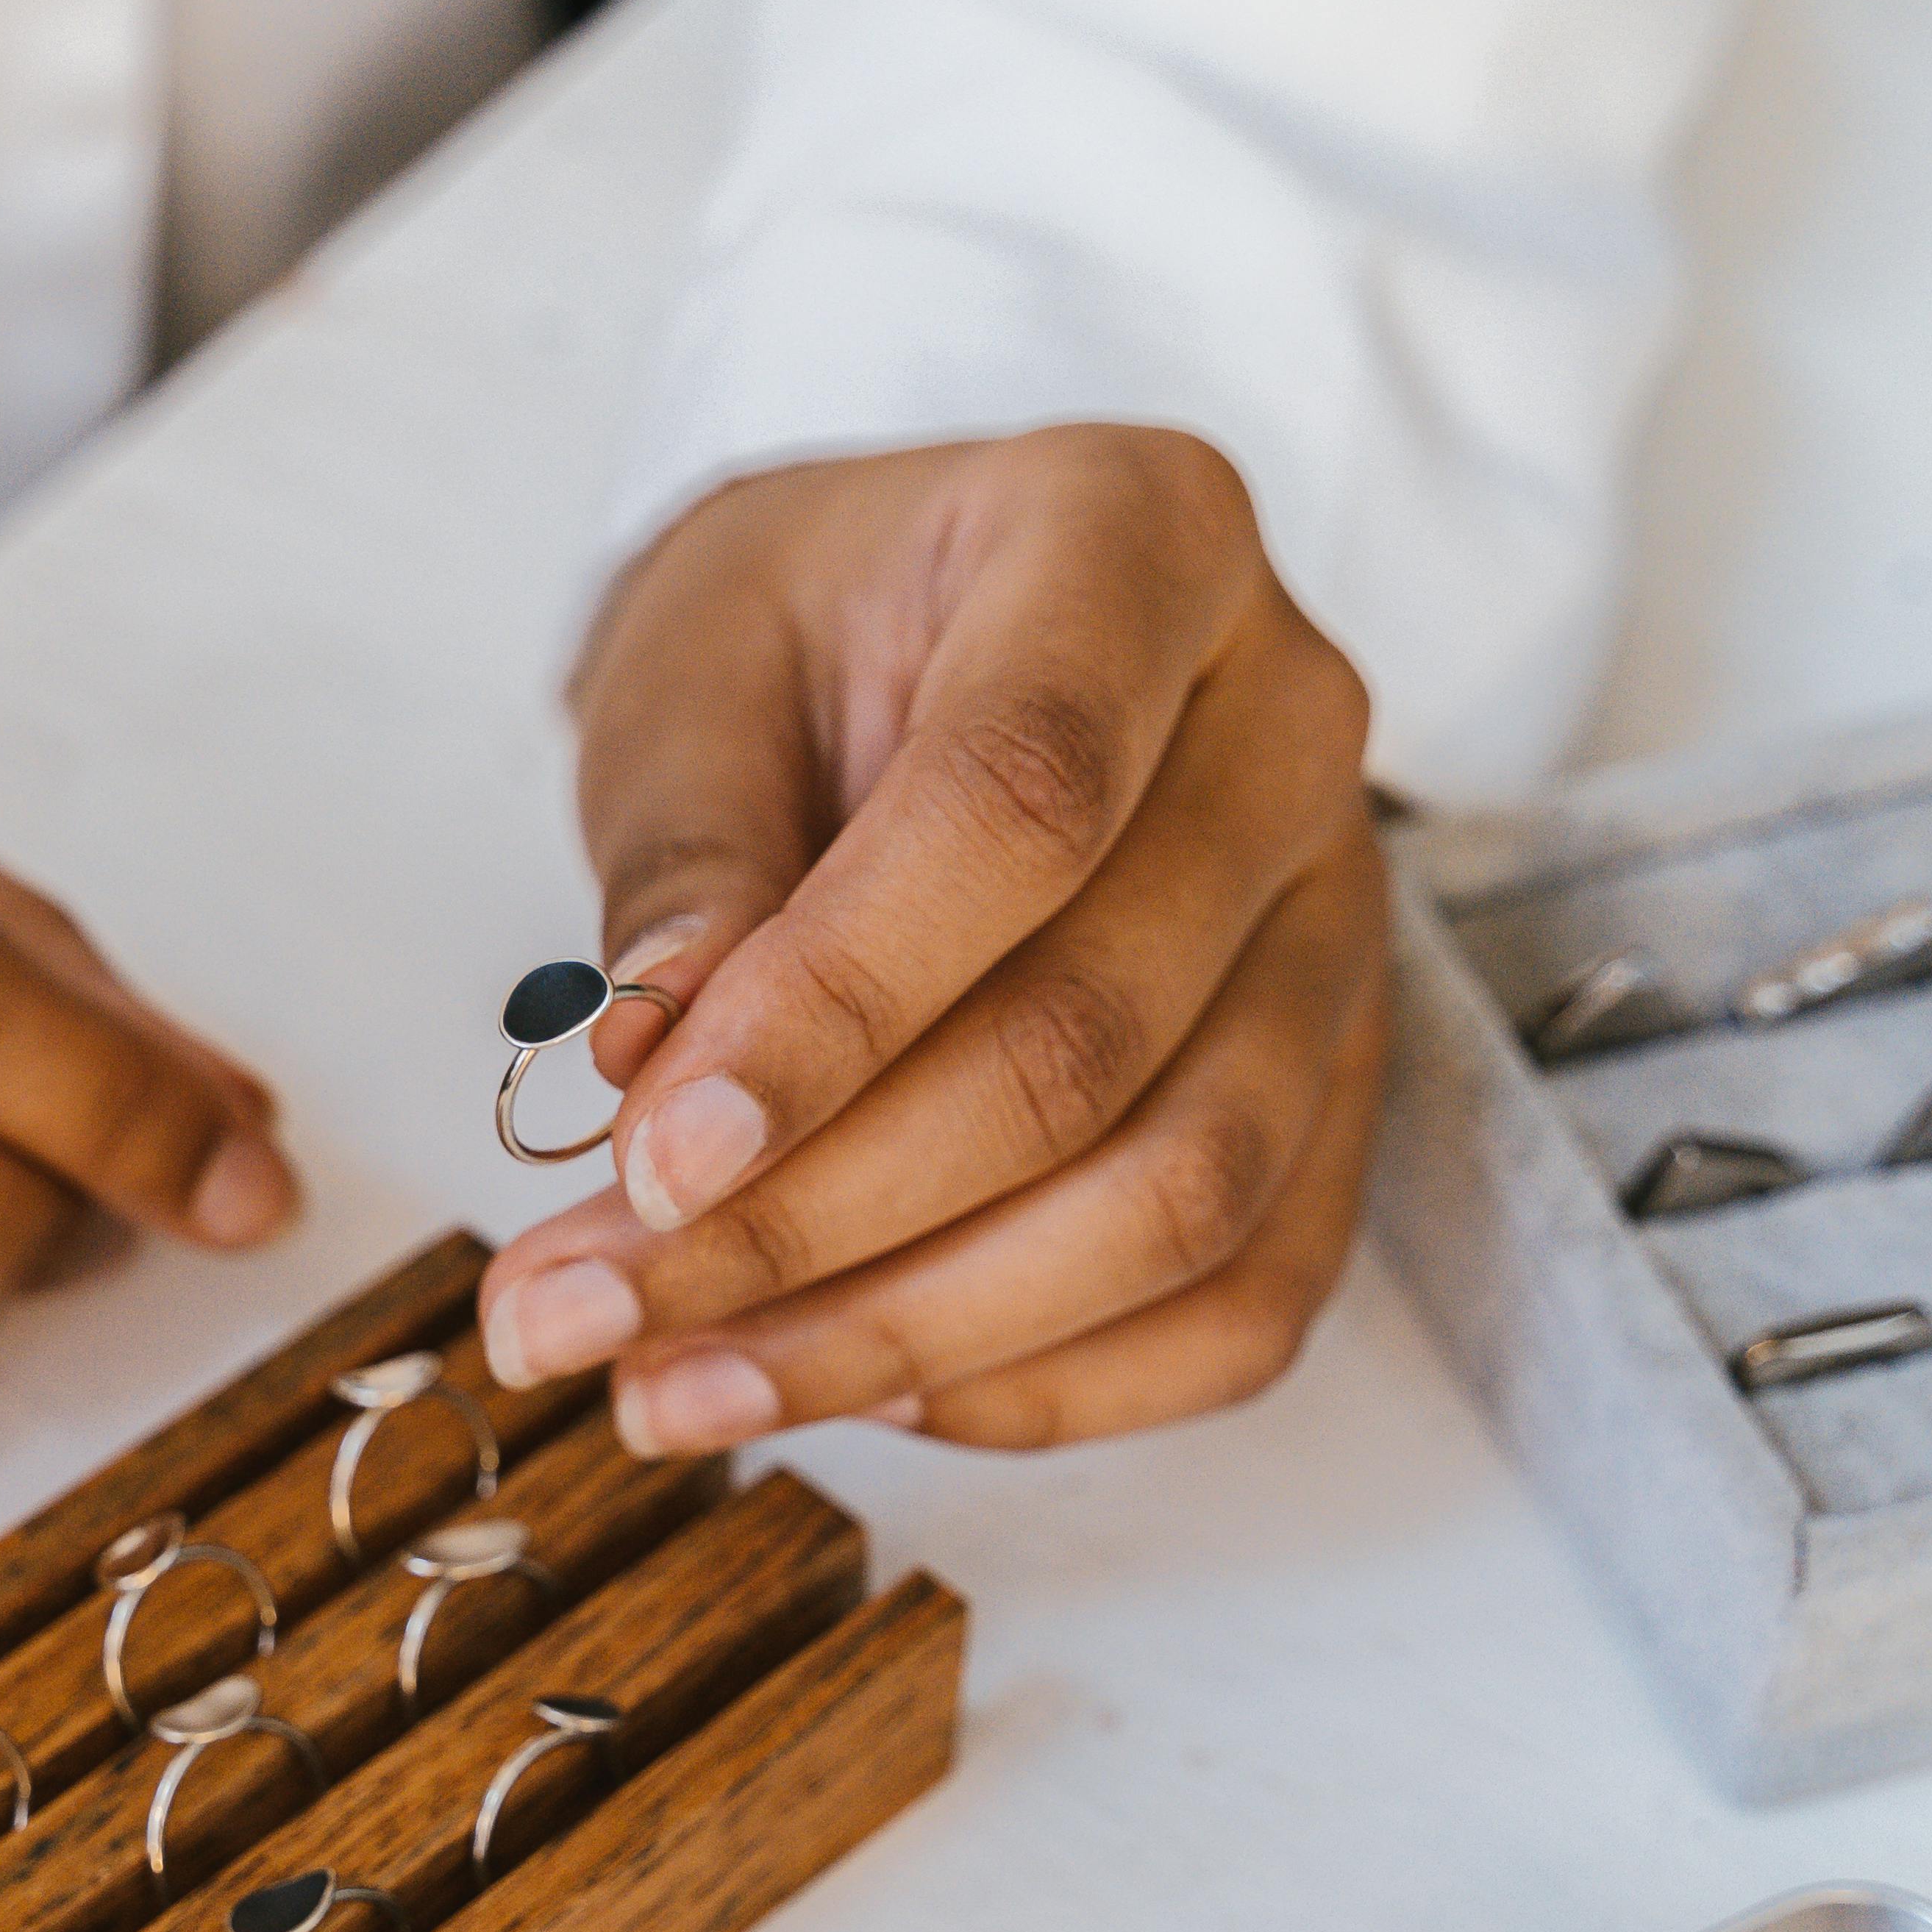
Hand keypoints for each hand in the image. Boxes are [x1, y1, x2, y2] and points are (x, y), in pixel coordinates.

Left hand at [476, 432, 1383, 1451]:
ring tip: (673, 1389)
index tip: (651, 1163)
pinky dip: (1047, 1382)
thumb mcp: (693, 678)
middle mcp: (1291, 728)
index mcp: (1140, 542)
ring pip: (1182, 1198)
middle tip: (585, 1317)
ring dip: (909, 1333)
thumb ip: (681, 868)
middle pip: (1093, 1037)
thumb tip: (644, 1080)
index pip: (1020, 805)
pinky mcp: (1346, 1083)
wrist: (932, 636)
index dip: (834, 1013)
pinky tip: (856, 1385)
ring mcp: (1344, 919)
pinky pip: (1244, 1296)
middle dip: (815, 1221)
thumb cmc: (807, 636)